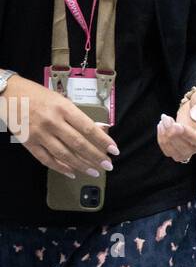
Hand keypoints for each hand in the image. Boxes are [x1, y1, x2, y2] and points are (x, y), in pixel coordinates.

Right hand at [3, 74, 117, 176]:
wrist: (8, 93)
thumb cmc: (37, 95)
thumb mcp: (60, 100)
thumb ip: (78, 116)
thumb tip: (99, 129)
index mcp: (63, 108)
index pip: (88, 128)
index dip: (103, 141)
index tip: (114, 150)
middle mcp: (52, 121)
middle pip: (79, 144)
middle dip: (96, 157)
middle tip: (107, 165)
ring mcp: (40, 134)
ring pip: (65, 155)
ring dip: (82, 165)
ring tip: (94, 171)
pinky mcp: (29, 143)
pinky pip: (47, 160)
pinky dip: (61, 168)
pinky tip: (72, 173)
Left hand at [157, 85, 195, 163]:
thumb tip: (195, 116)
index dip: (188, 135)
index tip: (177, 125)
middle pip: (187, 150)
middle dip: (173, 136)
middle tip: (166, 118)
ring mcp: (190, 146)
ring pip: (177, 154)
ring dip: (166, 140)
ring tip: (163, 121)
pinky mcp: (179, 145)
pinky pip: (169, 151)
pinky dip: (162, 141)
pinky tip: (161, 125)